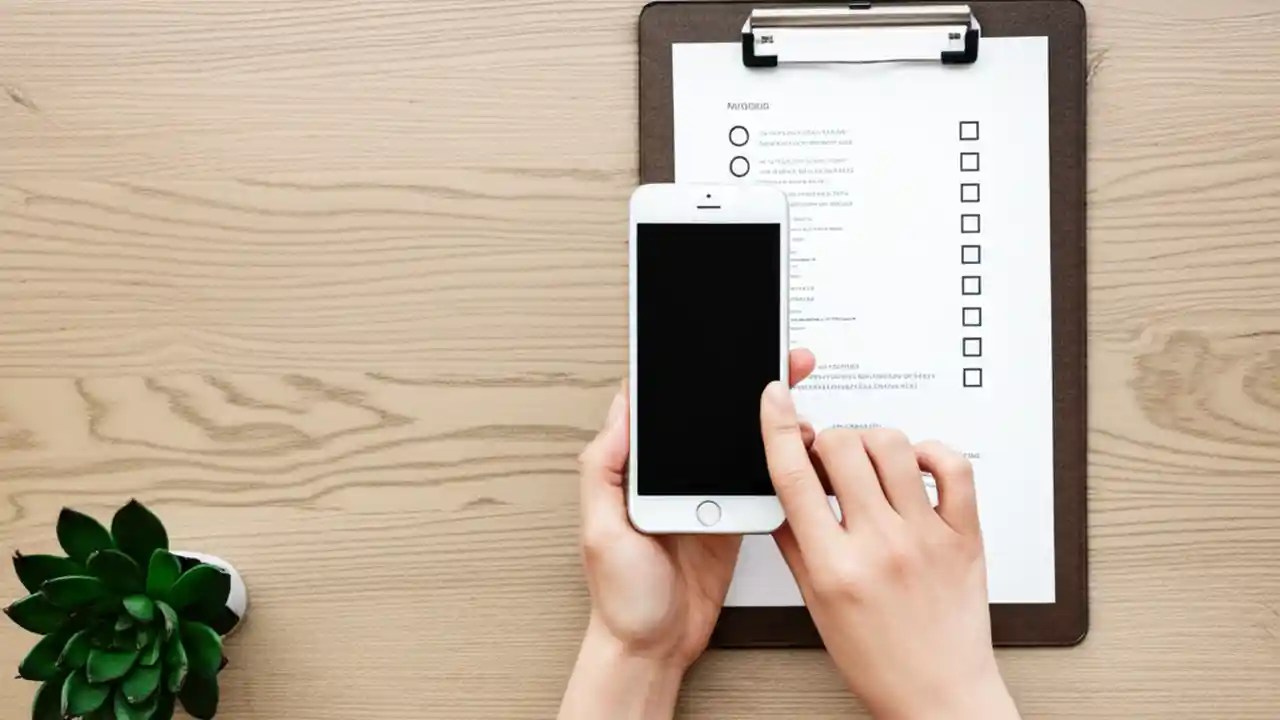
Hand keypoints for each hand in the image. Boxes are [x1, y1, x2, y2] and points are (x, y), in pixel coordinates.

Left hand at [558, 349, 814, 719]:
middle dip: (743, 385)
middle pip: (709, 415)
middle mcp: (673, 474)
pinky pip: (760, 481)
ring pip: (740, 443)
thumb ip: (604, 469)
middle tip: (777, 362)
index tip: (714, 347)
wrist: (654, 647)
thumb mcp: (599, 529)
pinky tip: (797, 448)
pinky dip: (780, 464)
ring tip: (793, 397)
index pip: (662, 406)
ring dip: (767, 420)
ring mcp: (706, 493)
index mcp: (637, 469)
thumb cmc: (620, 596)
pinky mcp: (733, 516)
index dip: (687, 373)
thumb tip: (619, 411)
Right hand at [759, 382, 1018, 719]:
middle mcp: (880, 546)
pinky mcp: (965, 536)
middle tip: (830, 458)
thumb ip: (795, 543)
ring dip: (872, 441)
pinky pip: (953, 466)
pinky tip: (917, 466)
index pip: (794, 475)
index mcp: (834, 566)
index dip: (777, 426)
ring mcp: (926, 538)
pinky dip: (931, 452)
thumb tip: (782, 489)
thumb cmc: (878, 660)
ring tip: (871, 464)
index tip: (776, 398)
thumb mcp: (816, 604)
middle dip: (827, 440)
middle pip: (842, 446)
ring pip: (893, 445)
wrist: (939, 697)